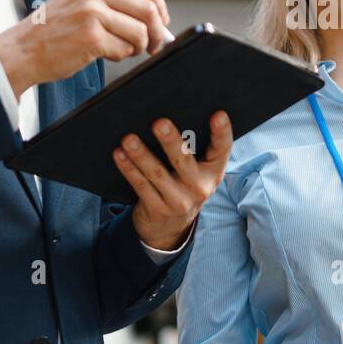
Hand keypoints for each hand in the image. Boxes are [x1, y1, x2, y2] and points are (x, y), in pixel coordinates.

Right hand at [0, 0, 170, 95]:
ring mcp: (92, 11)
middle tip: (153, 45)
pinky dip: (120, 56)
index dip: (159, 4)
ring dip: (136, 46)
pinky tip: (102, 54)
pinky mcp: (91, 36)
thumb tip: (159, 17)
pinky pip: (125, 49)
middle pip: (148, 7)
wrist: (24, 49)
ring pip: (140, 31)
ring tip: (119, 49)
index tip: (161, 21)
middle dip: (156, 30)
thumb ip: (118, 0)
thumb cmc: (59, 28)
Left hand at [112, 111, 232, 250]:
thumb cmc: (184, 187)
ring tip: (129, 139)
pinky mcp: (157, 209)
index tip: (218, 114)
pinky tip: (120, 154)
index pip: (222, 149)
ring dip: (141, 155)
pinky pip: (140, 186)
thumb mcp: (197, 173)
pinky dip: (129, 169)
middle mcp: (199, 187)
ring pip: (157, 174)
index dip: (222, 132)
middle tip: (159, 123)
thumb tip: (169, 118)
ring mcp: (178, 201)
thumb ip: (193, 150)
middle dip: (171, 141)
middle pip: (184, 161)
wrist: (170, 229)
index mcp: (213, 172)